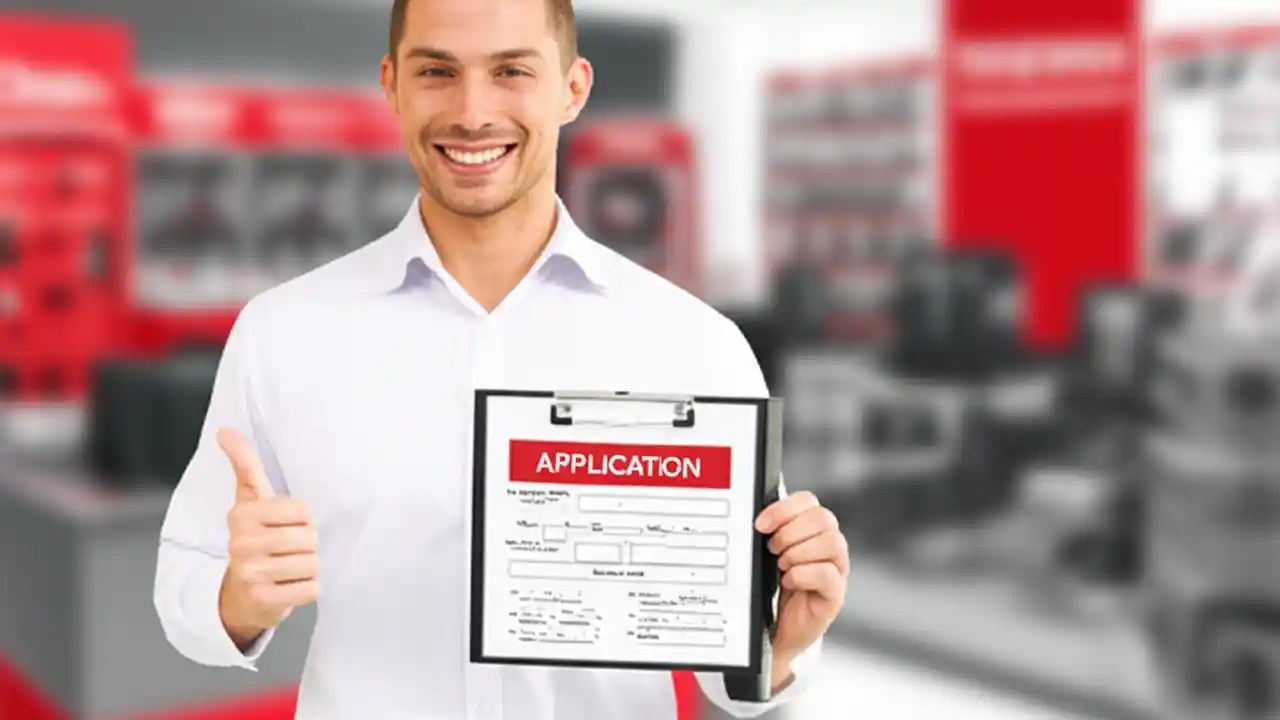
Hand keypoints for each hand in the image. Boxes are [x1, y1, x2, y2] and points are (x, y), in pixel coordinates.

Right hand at [217, 427, 318, 649]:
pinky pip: (310, 590)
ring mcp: (250, 574)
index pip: (302, 510)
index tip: (286, 525)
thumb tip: (225, 430)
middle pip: (309, 538)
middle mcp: (241, 543)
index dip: (303, 519)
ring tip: (289, 568)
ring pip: (312, 564)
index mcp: (242, 515)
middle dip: (308, 545)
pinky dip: (308, 589)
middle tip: (290, 550)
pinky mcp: (263, 601)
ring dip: (308, 568)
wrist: (240, 593)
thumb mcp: (249, 499)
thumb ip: (244, 464)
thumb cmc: (254, 538)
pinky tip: (290, 586)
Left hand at [755, 491, 848, 690]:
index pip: (809, 502)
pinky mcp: (834, 595)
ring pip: (832, 543)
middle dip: (790, 531)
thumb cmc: (772, 589)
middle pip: (823, 518)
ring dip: (798, 552)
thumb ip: (769, 534)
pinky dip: (803, 574)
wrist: (775, 630)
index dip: (784, 508)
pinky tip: (788, 581)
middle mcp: (829, 547)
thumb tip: (758, 520)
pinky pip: (828, 575)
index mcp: (812, 530)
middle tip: (772, 548)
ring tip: (782, 565)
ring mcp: (836, 571)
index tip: (761, 525)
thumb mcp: (767, 556)